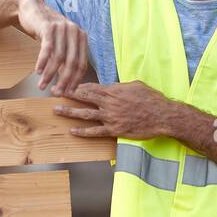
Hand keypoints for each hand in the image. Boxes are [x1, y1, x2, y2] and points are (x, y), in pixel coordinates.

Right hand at [17, 0, 89, 95]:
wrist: (31, 8)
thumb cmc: (46, 29)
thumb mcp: (61, 41)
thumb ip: (67, 57)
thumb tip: (67, 81)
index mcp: (81, 37)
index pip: (82, 64)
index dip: (75, 80)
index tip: (67, 92)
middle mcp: (74, 31)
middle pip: (72, 63)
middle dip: (64, 81)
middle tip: (56, 92)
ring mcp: (62, 28)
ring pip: (59, 58)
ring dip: (50, 74)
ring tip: (42, 85)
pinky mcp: (48, 27)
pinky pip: (47, 49)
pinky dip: (43, 62)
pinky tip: (38, 71)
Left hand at [53, 81, 174, 139]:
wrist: (162, 115)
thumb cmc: (151, 99)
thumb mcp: (135, 85)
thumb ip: (120, 86)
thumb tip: (111, 86)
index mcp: (113, 90)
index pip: (90, 87)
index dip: (77, 86)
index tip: (66, 84)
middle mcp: (109, 103)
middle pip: (84, 98)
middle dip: (67, 95)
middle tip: (54, 93)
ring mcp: (110, 117)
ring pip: (85, 114)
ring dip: (69, 112)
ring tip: (57, 110)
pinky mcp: (114, 130)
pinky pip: (95, 131)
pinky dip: (83, 132)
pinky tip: (72, 131)